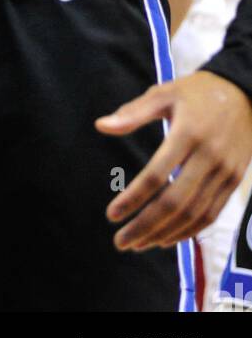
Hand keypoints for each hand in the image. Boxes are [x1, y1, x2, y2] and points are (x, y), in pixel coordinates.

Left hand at [96, 70, 251, 249]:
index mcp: (187, 133)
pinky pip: (211, 214)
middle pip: (175, 202)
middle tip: (120, 242)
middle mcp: (209, 156)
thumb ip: (133, 113)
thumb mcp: (164, 93)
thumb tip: (100, 126)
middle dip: (145, 226)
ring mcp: (225, 172)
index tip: (112, 214)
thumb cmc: (196, 93)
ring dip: (164, 234)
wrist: (245, 93)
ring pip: (193, 214)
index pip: (156, 175)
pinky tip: (166, 237)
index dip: (133, 198)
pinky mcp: (234, 181)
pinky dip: (188, 231)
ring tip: (139, 244)